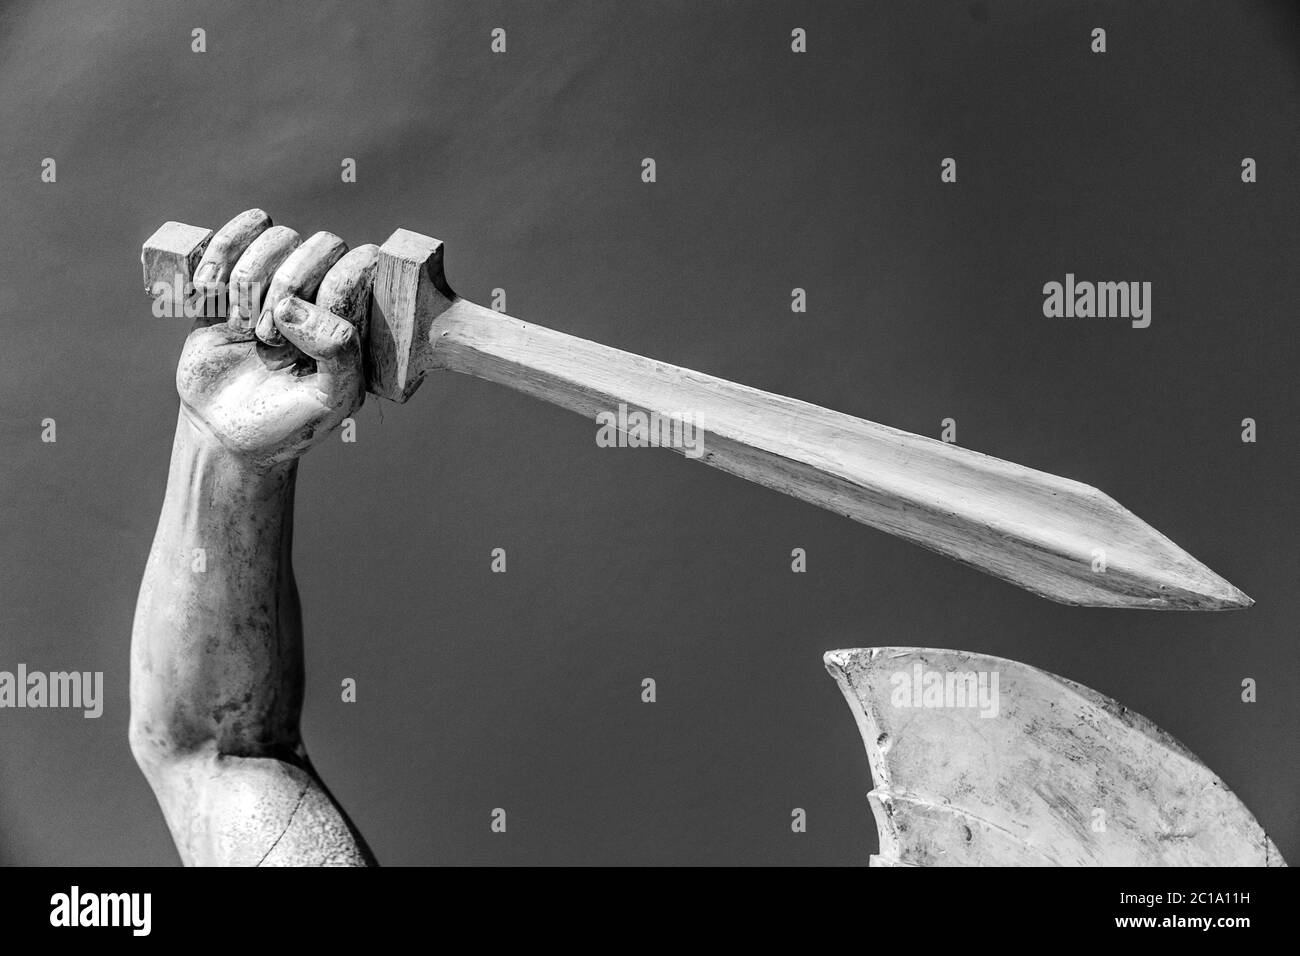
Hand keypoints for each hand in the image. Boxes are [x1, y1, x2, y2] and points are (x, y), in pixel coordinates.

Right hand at [174, 209, 377, 465]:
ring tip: (240, 326)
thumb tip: (294, 306)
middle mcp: (322, 293)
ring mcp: (276, 282)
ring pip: (275, 236)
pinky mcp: (232, 280)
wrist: (227, 436)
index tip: (299, 336)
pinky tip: (208, 302)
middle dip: (288, 285)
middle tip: (269, 338)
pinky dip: (215, 261)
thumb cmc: (290, 423)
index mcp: (355, 317)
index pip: (361, 264)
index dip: (331, 288)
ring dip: (250, 280)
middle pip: (318, 244)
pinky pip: (229, 237)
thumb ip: (339, 353)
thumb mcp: (332, 401)